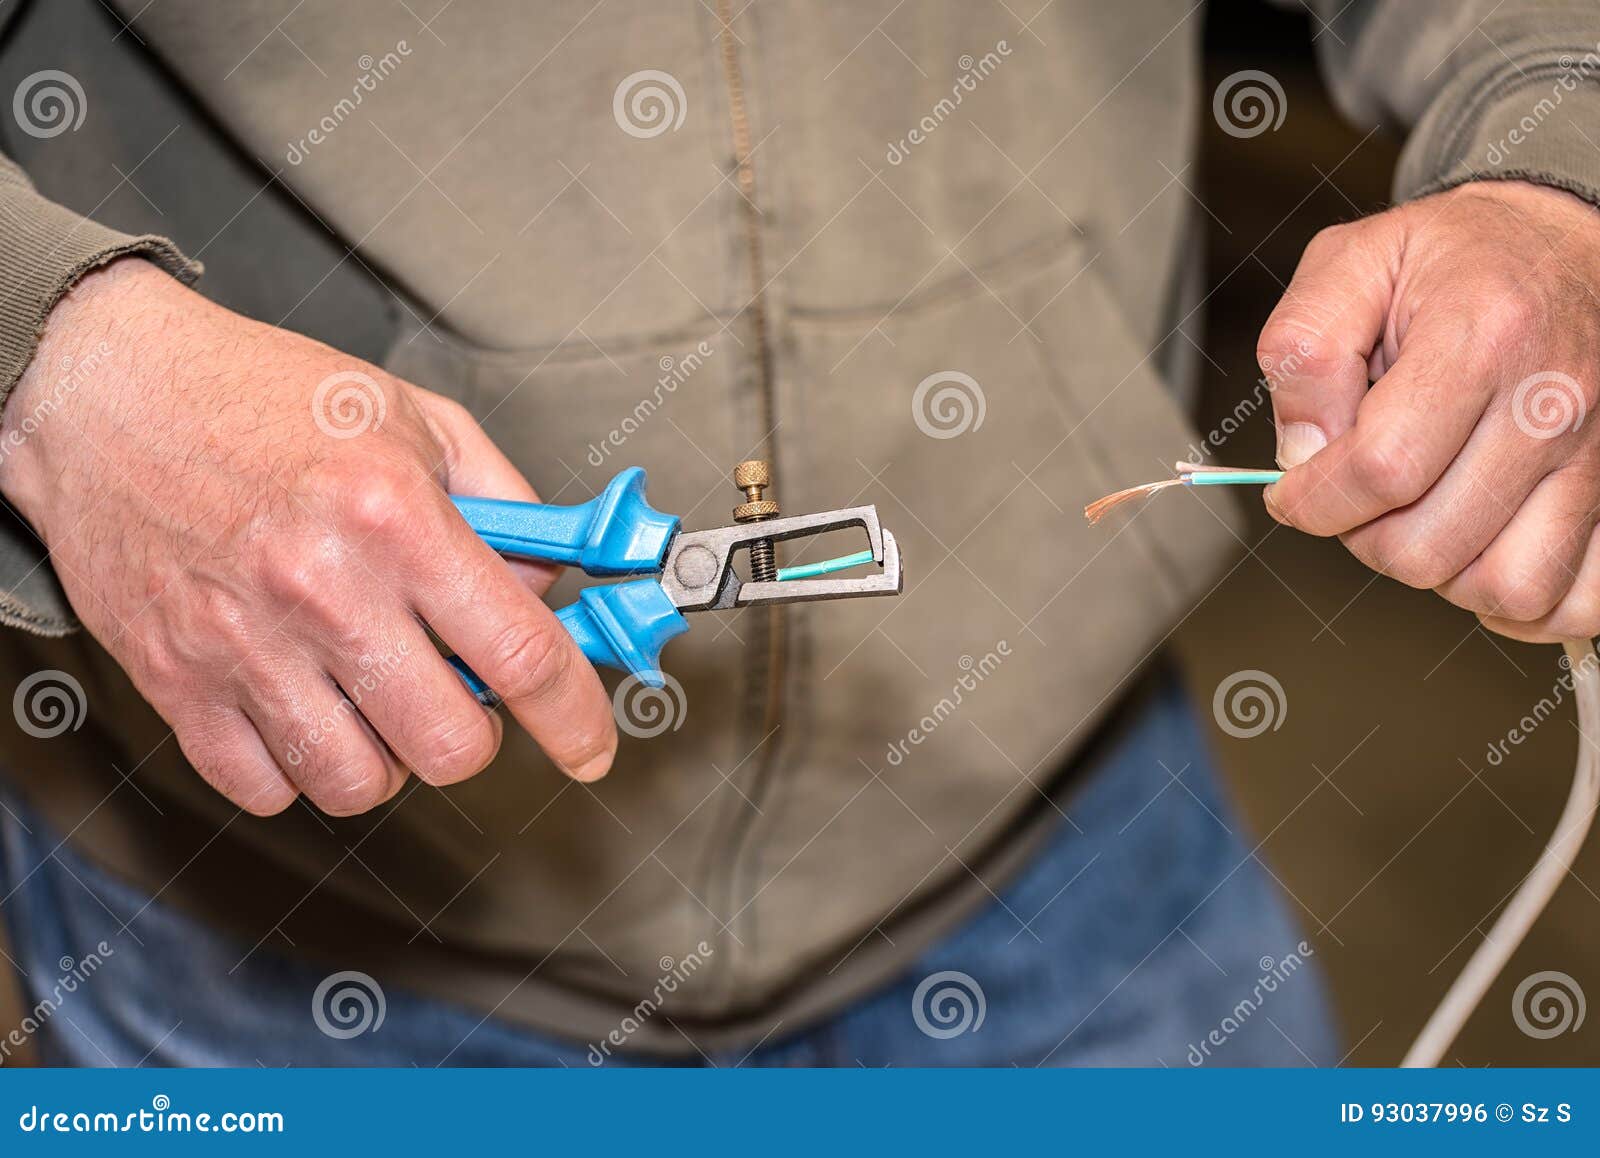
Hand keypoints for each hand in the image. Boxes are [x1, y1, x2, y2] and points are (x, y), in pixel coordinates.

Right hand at [0, 259, 616, 815]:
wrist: (108, 390)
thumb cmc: (264, 397)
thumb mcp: (417, 419)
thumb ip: (505, 507)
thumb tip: (547, 590)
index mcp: (395, 516)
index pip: (520, 655)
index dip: (576, 718)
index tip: (590, 746)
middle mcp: (321, 588)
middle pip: (447, 744)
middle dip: (474, 735)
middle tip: (457, 695)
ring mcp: (241, 643)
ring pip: (356, 783)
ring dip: (388, 758)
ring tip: (374, 698)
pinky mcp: (173, 680)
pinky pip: (263, 788)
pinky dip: (297, 768)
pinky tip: (304, 710)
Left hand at [1259, 180, 1599, 643]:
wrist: (1557, 243)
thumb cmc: (1454, 260)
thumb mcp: (1351, 264)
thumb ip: (1303, 351)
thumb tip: (1301, 452)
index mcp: (1483, 335)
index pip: (1380, 469)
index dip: (1314, 500)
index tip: (1295, 492)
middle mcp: (1553, 402)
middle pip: (1431, 544)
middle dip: (1364, 536)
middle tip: (1356, 497)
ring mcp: (1599, 453)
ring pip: (1506, 587)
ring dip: (1439, 574)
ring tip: (1416, 519)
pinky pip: (1578, 600)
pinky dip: (1520, 602)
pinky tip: (1477, 552)